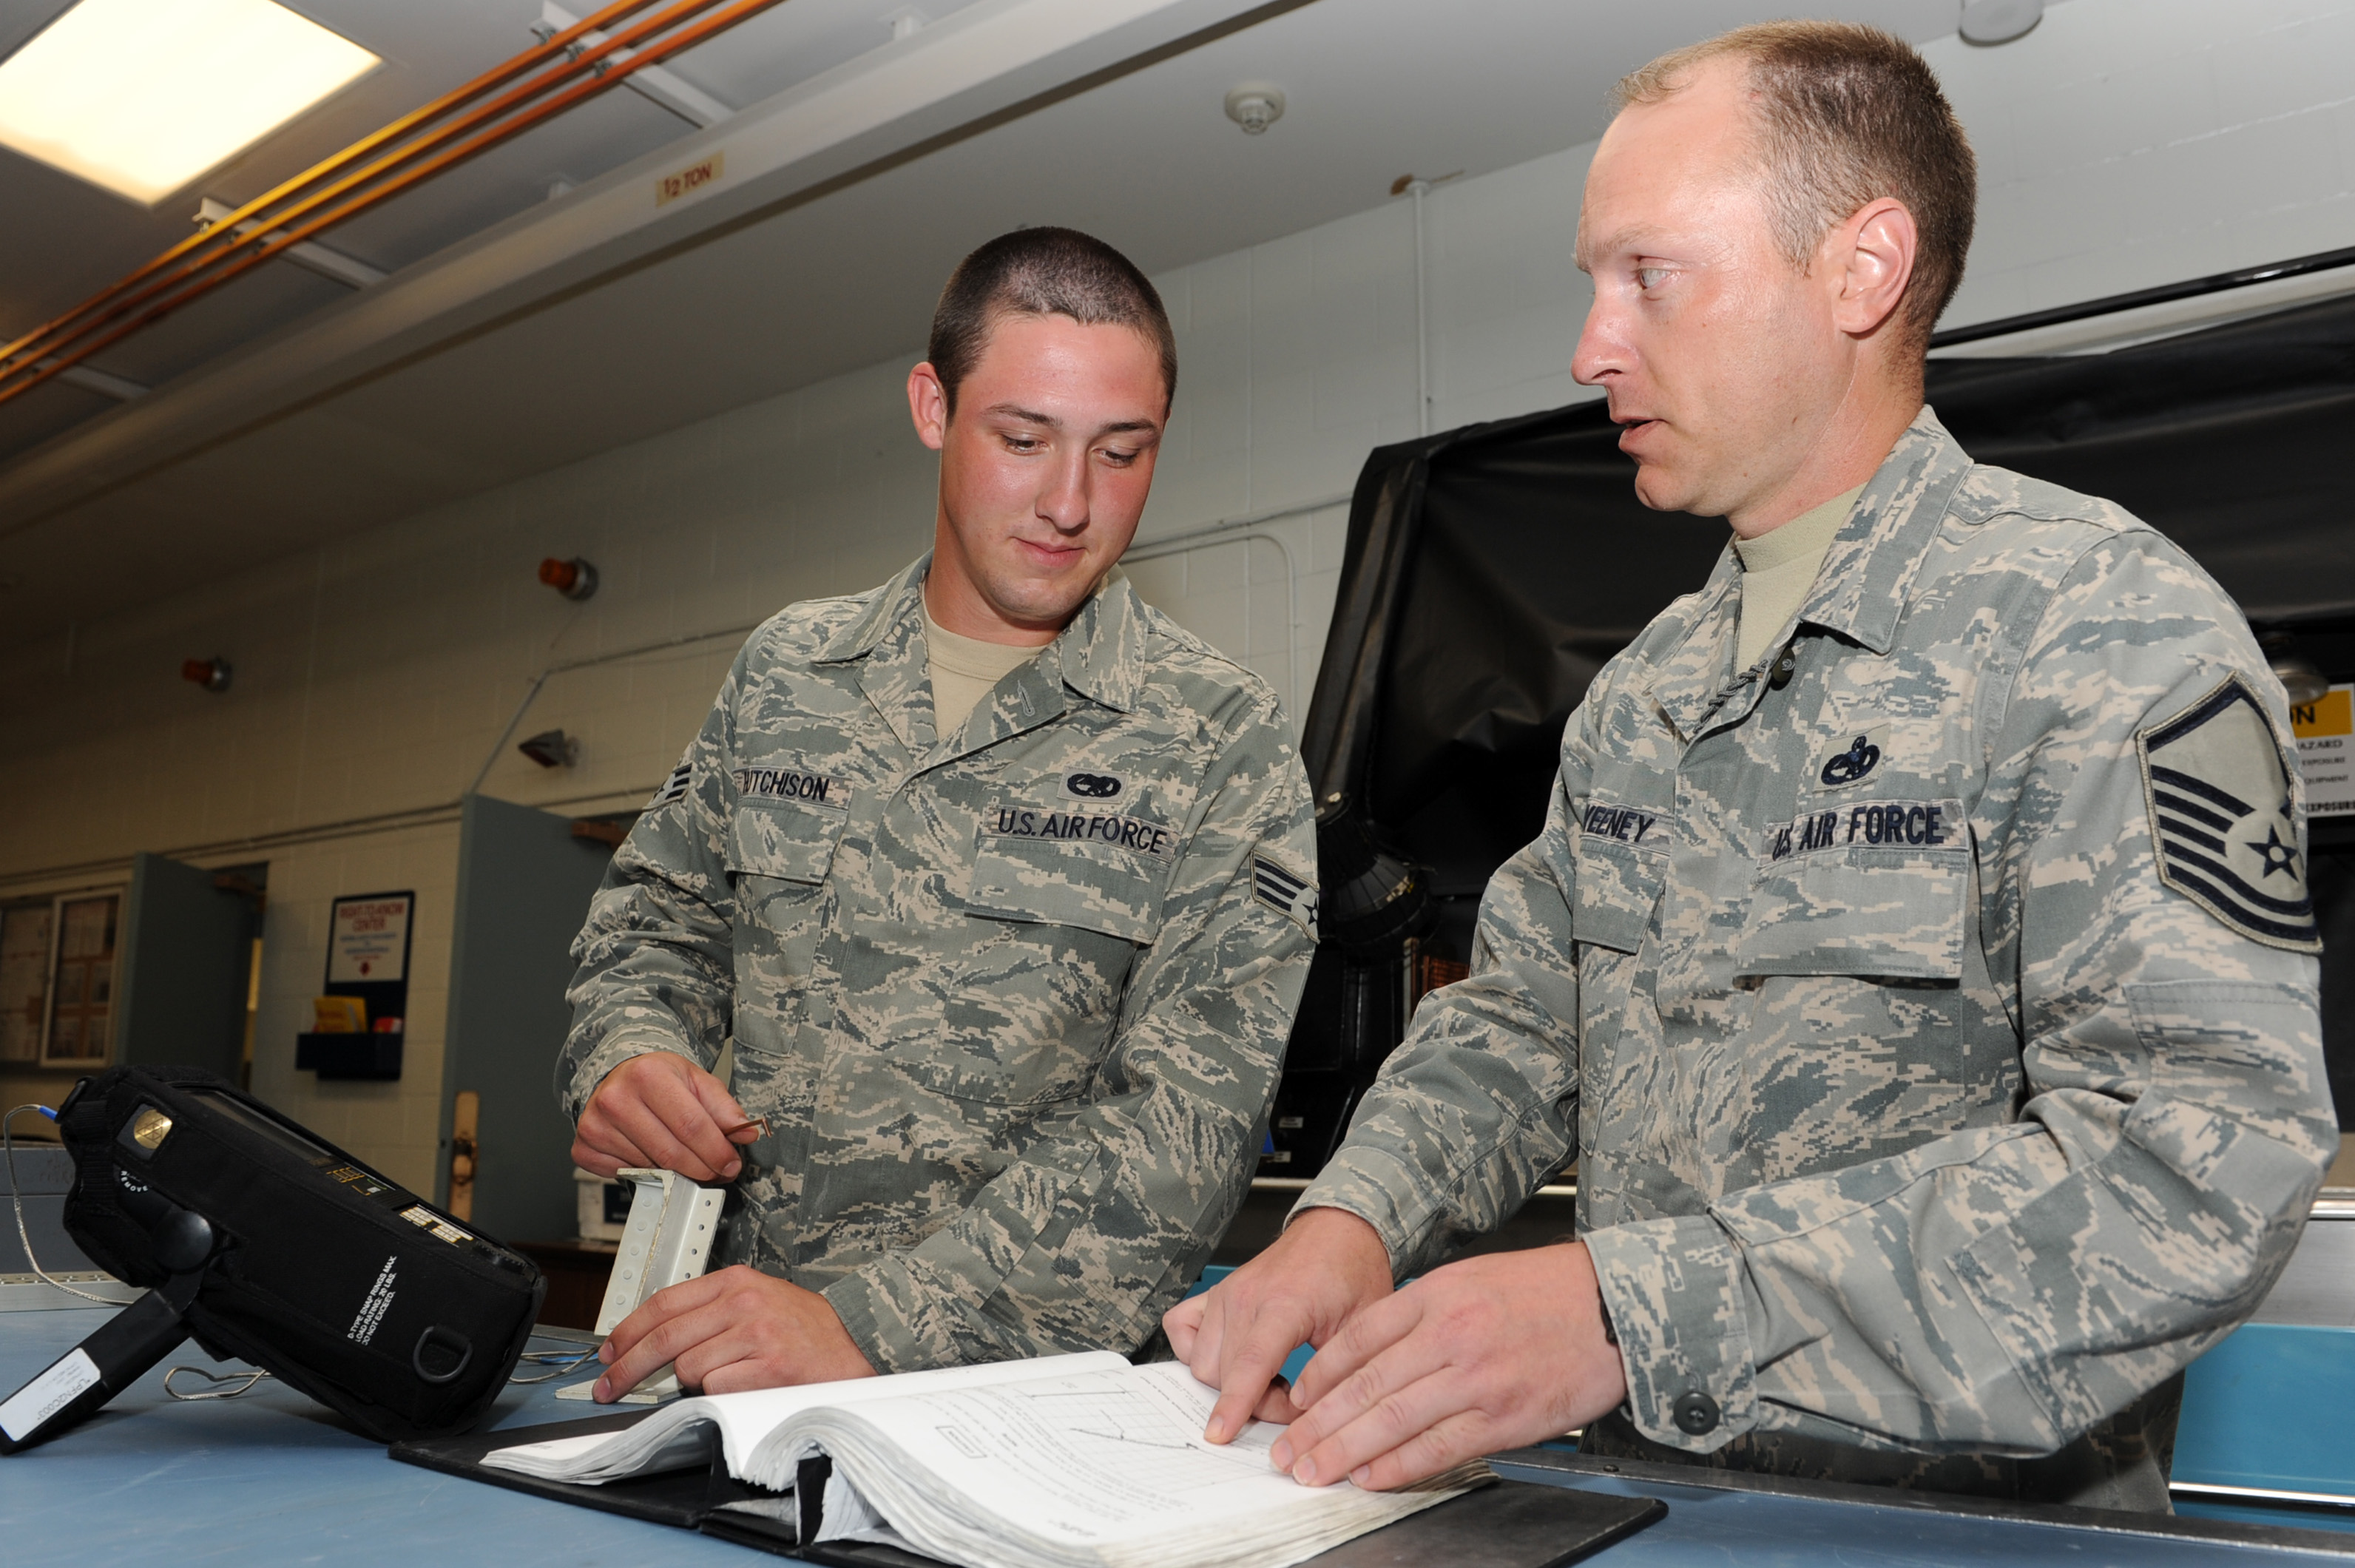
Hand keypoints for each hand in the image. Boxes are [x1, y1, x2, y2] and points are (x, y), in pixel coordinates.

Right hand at [572, 1052, 757, 1181]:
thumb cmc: (659, 1078)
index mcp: (648, 1075)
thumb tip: (746, 1133)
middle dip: (702, 1169)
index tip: (731, 1163)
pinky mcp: (585, 1148)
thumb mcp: (696, 1081)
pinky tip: (652, 1156)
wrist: (619, 1075)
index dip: (717, 1151)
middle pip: (671, 1153)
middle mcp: (616, 1099)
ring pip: (651, 1168)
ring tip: (687, 1160)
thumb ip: (724, 1108)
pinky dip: (646, 1173)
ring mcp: (596, 1126)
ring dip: (677, 1173)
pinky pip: (626, 1176)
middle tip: (718, 1171)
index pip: (692, 1126)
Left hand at [594, 1265, 874, 1399]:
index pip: (664, 1303)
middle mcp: (744, 1303)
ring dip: (693, 1381)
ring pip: (689, 1367)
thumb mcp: (758, 1300)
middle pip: (665, 1337)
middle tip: (610, 1386)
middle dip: (628, 1367)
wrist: (859, 1343)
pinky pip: (716, 1388)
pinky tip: (744, 1384)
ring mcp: (756, 1335)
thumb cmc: (807, 1329)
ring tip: (725, 1376)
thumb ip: (711, 1311)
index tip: (610, 1351)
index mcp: (737, 1281)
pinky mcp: (767, 1368)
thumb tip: (655, 1339)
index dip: (628, 1330)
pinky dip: (720, 1394)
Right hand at [1164, 1207, 1393, 1443]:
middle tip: (1293, 1401)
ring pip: (1201, 1361)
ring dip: (1230, 1384)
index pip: (1250, 1362)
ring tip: (1270, 1379)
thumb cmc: (1352, 1272)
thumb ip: (1340, 1372)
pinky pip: (1181, 1329)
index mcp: (1284, 1302)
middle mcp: (1245, 1296)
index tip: (1220, 1434)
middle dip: (1256, 1403)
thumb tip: (1317, 1419)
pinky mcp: (1214, 1292)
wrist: (1338, 1231)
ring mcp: (1224, 1293)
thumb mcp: (1363, 1326)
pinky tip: (1230, 1360)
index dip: (1235, 1403)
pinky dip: (1195, 1353)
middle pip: (1223, 1373)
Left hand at [1267, 1241, 1626, 1490]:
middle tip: (1289, 1450)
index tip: (1298, 1399)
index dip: (1322, 1374)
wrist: (1615, 1306)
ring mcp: (1477, 1377)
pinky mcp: (1504, 1416)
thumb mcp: (1473, 1278)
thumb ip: (1423, 1309)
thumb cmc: (1547, 1291)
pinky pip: (1440, 1447)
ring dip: (1346, 1450)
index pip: (1360, 1337)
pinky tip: (1371, 1476)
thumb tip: (1372, 1350)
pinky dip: (1400, 1465)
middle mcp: (1450, 1333)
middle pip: (1367, 1383)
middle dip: (1320, 1422)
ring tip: (1314, 1471)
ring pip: (1394, 1419)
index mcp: (1437, 1293)